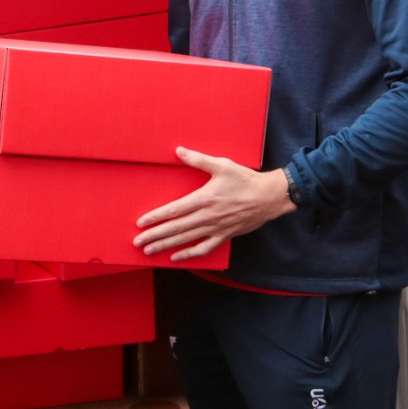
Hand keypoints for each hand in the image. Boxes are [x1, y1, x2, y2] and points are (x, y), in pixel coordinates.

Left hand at [132, 147, 295, 261]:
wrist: (270, 197)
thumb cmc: (245, 179)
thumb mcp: (222, 165)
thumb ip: (198, 160)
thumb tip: (178, 150)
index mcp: (205, 198)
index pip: (174, 210)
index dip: (156, 217)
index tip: (140, 223)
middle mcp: (208, 216)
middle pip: (176, 228)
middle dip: (155, 236)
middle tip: (137, 242)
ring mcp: (216, 228)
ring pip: (186, 240)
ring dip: (166, 246)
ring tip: (149, 251)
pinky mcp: (224, 236)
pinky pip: (204, 248)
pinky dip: (189, 254)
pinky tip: (175, 258)